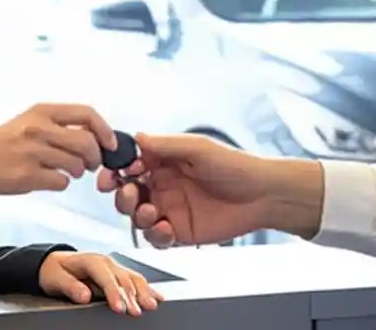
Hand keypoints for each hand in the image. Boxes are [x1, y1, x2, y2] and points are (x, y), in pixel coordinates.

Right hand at [0, 103, 117, 196]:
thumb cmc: (2, 142)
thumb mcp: (29, 120)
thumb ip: (60, 124)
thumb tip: (96, 132)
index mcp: (41, 111)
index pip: (87, 113)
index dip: (105, 129)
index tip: (110, 143)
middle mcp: (37, 128)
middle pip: (86, 142)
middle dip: (94, 157)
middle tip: (89, 163)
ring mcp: (31, 152)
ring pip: (76, 165)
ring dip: (76, 172)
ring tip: (66, 171)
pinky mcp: (25, 176)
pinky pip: (61, 183)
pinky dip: (60, 183)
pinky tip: (48, 179)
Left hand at [38, 251, 163, 315]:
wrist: (55, 263)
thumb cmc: (54, 271)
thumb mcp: (55, 278)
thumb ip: (70, 287)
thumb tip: (85, 295)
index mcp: (91, 261)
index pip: (106, 278)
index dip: (113, 293)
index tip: (119, 308)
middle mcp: (106, 262)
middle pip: (123, 280)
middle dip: (132, 297)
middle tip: (137, 313)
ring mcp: (114, 267)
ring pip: (133, 279)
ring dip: (143, 292)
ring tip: (150, 306)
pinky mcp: (118, 274)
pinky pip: (136, 280)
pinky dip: (148, 289)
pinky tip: (157, 297)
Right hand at [96, 133, 320, 246]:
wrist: (263, 195)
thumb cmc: (235, 166)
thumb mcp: (198, 149)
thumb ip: (165, 146)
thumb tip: (135, 137)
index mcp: (165, 162)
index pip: (130, 165)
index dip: (116, 170)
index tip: (112, 173)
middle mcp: (163, 186)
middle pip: (127, 193)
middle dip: (120, 194)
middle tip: (126, 192)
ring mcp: (170, 210)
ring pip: (137, 217)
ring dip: (136, 215)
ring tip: (151, 211)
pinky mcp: (180, 232)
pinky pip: (156, 238)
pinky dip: (155, 235)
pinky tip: (166, 228)